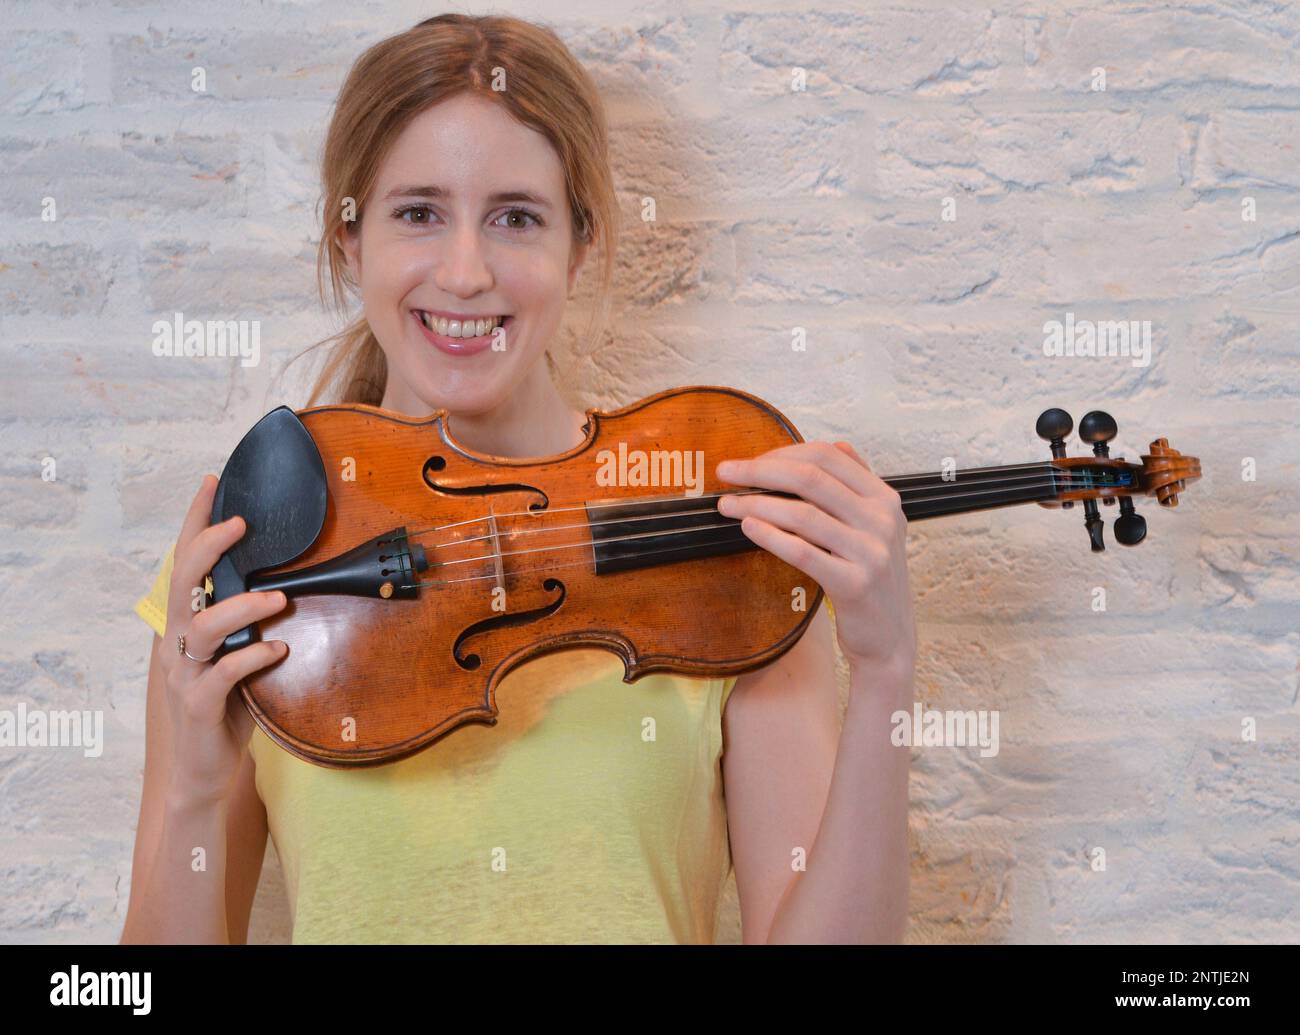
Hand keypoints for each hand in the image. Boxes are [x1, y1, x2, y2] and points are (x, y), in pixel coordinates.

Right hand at [160, 475, 290, 802]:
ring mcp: (186, 675)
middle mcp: (178, 643)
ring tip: (277, 598)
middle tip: (241, 525)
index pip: (185, 562)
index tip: (213, 483)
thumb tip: (286, 581)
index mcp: (187, 624)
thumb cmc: (225, 706)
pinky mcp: (199, 706)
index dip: (194, 521)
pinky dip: (252, 659)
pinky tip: (277, 651)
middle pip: (183, 583)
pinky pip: (223, 675)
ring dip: (240, 606)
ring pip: (201, 628)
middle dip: (209, 547)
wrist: (202, 771)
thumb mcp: (236, 654)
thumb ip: (248, 621)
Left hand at [715, 441, 915, 677]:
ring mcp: (872, 552)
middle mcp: (882, 519)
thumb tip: (829, 447)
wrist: (888, 638)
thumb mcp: (873, 527)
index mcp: (884, 498)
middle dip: (760, 471)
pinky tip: (748, 528)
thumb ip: (854, 486)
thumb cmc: (868, 578)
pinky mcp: (855, 584)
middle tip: (726, 473)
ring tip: (727, 505)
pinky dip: (771, 536)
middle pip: (810, 478)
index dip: (781, 453)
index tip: (748, 462)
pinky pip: (803, 552)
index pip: (827, 456)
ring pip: (802, 514)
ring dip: (756, 504)